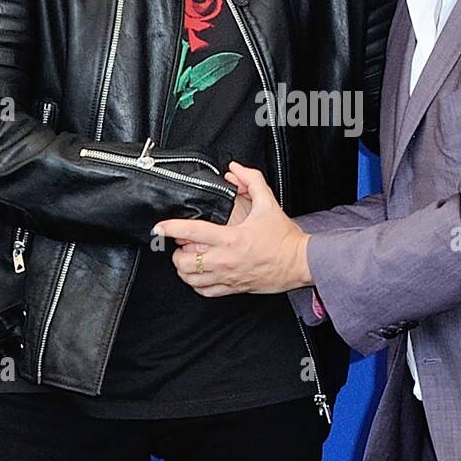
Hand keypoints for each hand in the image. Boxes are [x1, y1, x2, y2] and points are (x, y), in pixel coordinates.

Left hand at [151, 161, 311, 295]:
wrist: (299, 262)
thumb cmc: (284, 237)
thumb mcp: (269, 203)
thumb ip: (251, 181)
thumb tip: (235, 169)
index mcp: (231, 238)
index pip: (192, 232)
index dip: (171, 228)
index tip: (160, 227)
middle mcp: (225, 260)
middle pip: (184, 261)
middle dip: (177, 251)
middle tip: (182, 243)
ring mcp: (228, 277)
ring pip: (191, 279)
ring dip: (184, 268)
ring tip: (188, 258)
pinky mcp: (233, 288)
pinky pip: (205, 291)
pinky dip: (196, 283)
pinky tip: (199, 274)